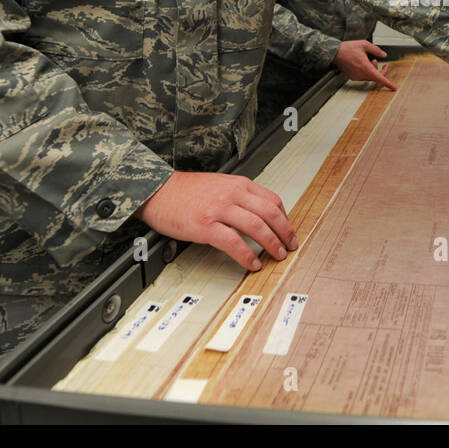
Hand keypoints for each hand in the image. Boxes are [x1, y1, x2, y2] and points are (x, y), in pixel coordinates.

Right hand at [135, 171, 298, 270]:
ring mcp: (219, 209)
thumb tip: (259, 214)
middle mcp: (232, 194)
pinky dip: (247, 255)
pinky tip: (252, 263)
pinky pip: (233, 242)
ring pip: (256, 226)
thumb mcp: (219, 185)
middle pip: (270, 213)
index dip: (285, 218)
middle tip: (290, 245)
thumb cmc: (185, 191)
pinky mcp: (205, 225)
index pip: (272, 199)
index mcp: (238, 184)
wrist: (158, 191)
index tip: (288, 230)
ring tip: (276, 255)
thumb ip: (239, 195)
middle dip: (285, 232)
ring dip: (271, 244)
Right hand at [334, 39, 397, 89]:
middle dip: (382, 71)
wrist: (335, 52)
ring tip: (371, 60)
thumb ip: (376, 50)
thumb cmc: (348, 48)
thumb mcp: (365, 45)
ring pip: (370, 76)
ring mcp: (356, 76)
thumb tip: (384, 55)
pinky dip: (367, 71)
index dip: (388, 84)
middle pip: (376, 77)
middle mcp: (361, 74)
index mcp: (365, 67)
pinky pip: (364, 76)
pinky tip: (364, 63)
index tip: (393, 87)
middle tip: (385, 65)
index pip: (380, 78)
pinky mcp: (353, 77)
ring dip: (374, 70)